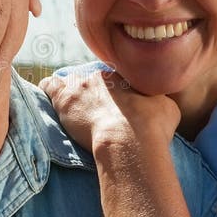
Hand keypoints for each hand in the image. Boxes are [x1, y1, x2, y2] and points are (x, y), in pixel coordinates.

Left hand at [40, 69, 180, 151]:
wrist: (129, 138)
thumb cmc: (153, 126)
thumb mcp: (167, 107)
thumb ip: (159, 100)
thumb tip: (161, 103)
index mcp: (124, 77)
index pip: (113, 81)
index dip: (113, 95)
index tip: (116, 109)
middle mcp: (100, 77)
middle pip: (91, 82)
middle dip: (93, 95)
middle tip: (98, 114)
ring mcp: (80, 87)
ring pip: (70, 83)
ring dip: (72, 95)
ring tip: (74, 110)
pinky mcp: (64, 99)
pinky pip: (50, 85)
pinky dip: (49, 89)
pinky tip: (50, 95)